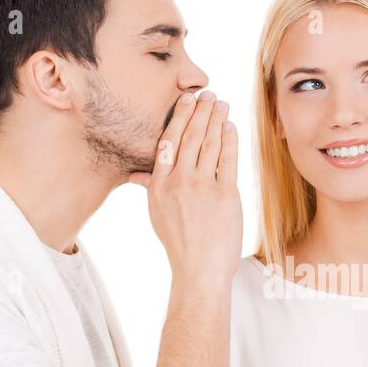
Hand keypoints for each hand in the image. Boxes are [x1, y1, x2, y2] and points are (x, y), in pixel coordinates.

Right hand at [135, 91, 242, 287]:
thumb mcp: (157, 215)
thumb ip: (151, 188)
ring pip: (209, 144)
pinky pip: (227, 160)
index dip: (179, 117)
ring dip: (216, 120)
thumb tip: (136, 174)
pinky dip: (229, 140)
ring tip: (221, 105)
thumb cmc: (180, 244)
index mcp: (159, 185)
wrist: (199, 271)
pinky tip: (231, 127)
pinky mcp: (225, 195)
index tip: (186, 100)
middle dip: (200, 111)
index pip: (168, 141)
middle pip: (190, 137)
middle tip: (208, 94)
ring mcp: (201, 188)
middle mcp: (178, 183)